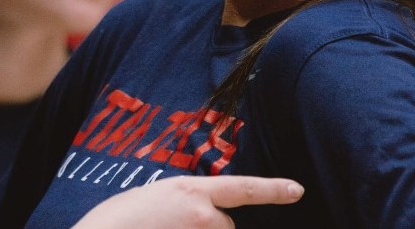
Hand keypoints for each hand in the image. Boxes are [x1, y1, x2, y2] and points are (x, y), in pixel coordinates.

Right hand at [72, 175, 303, 228]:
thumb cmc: (116, 220)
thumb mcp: (152, 198)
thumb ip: (182, 201)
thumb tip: (197, 213)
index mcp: (190, 191)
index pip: (242, 188)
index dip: (273, 189)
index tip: (297, 190)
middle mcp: (202, 216)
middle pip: (224, 226)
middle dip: (207, 228)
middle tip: (170, 227)